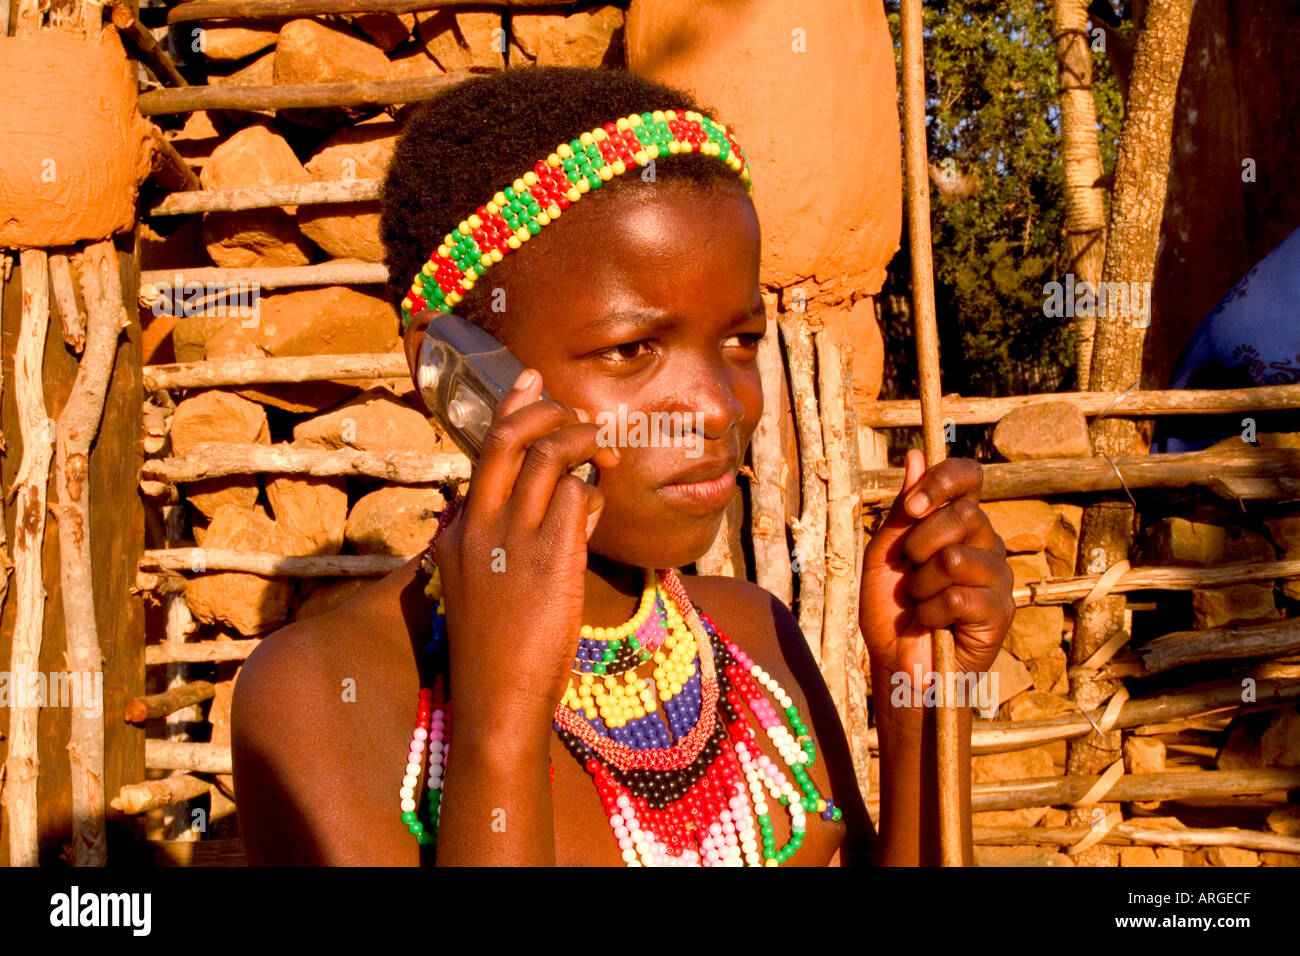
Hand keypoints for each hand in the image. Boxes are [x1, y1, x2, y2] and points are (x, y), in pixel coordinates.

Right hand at [432, 369, 622, 734]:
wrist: (497, 696)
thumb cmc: (492, 648)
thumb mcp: (471, 585)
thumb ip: (481, 540)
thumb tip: (509, 504)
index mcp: (458, 528)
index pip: (485, 450)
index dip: (512, 408)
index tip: (531, 381)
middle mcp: (480, 523)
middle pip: (513, 437)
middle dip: (552, 413)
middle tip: (579, 418)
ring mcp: (514, 537)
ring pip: (554, 456)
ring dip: (586, 444)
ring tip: (605, 455)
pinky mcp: (552, 556)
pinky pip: (582, 496)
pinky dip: (597, 494)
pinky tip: (599, 510)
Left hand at [858, 449, 1013, 688]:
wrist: (898, 667)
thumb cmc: (891, 611)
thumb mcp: (885, 555)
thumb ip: (901, 511)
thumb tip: (917, 457)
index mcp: (958, 523)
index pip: (968, 477)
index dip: (942, 482)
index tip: (911, 507)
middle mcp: (985, 542)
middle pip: (963, 514)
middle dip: (919, 544)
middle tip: (908, 571)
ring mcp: (998, 576)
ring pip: (955, 557)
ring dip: (920, 586)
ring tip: (919, 604)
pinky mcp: (1002, 611)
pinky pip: (958, 595)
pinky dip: (929, 612)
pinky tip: (932, 624)